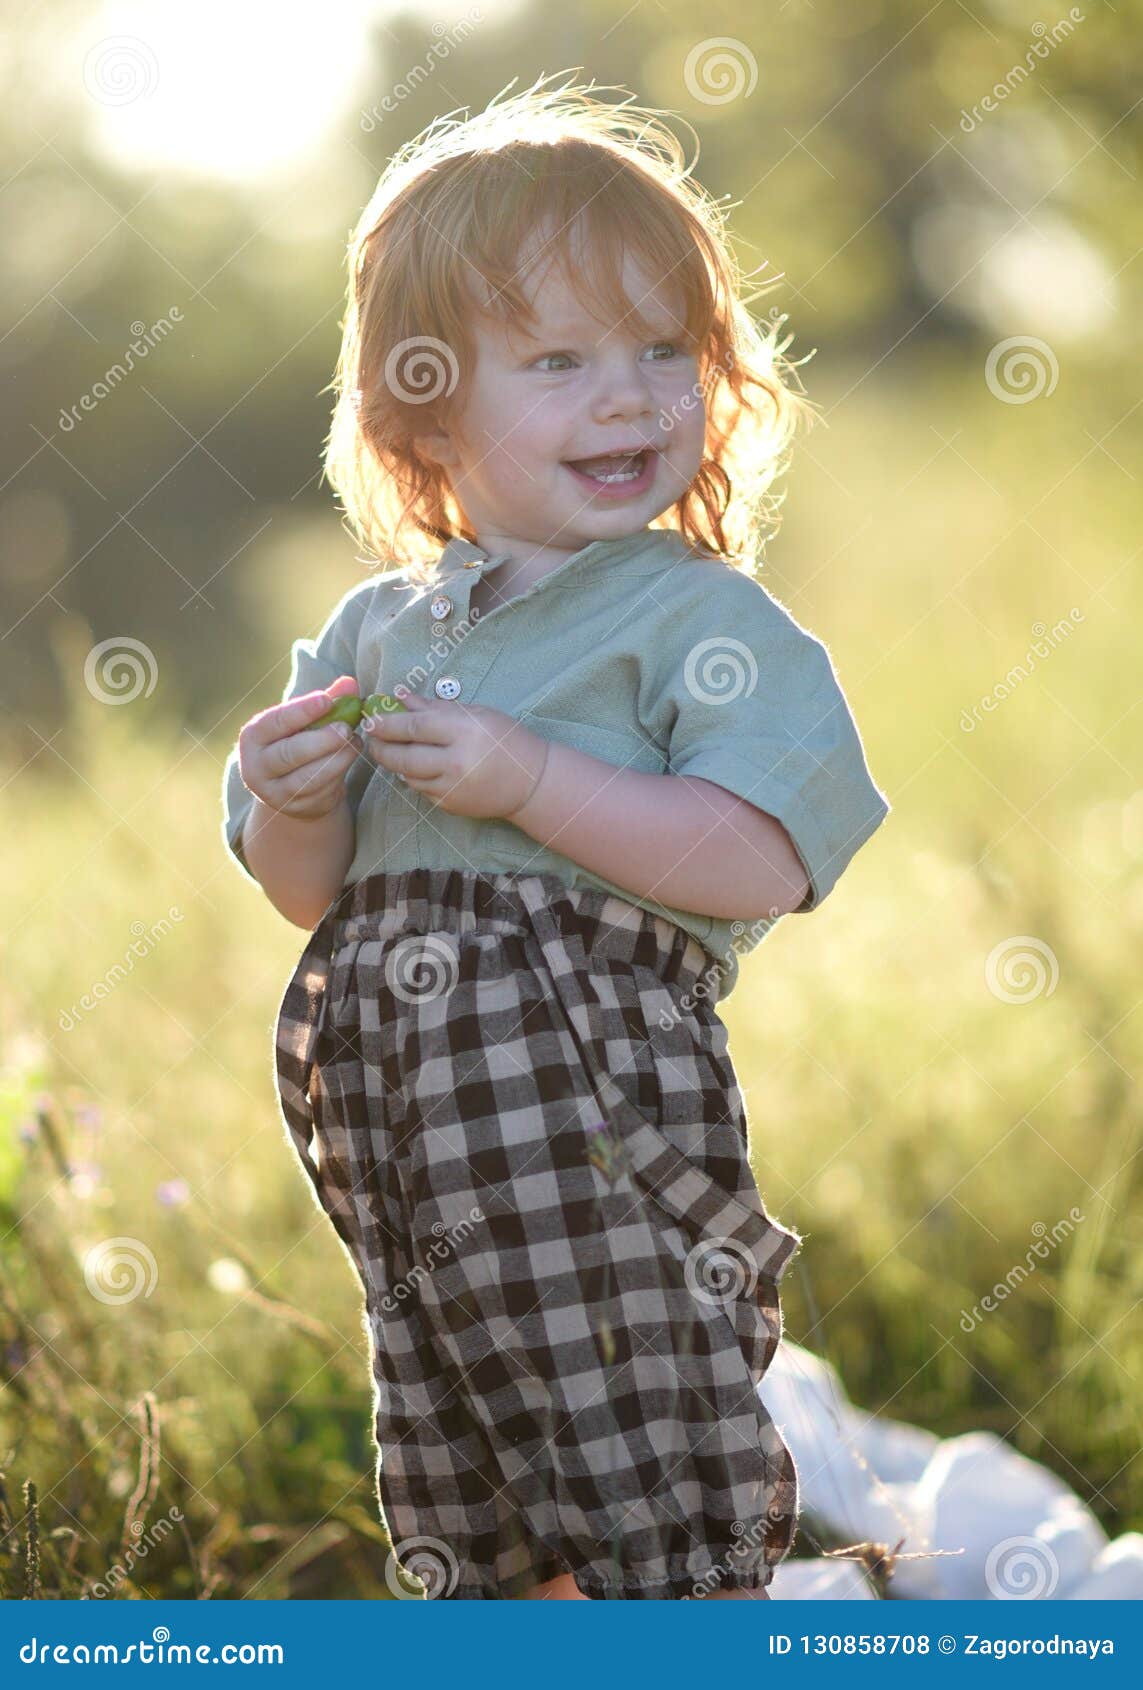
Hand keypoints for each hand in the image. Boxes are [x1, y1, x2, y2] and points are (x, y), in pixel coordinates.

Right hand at [237, 676, 362, 821]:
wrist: (291, 786)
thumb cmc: (297, 741)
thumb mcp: (304, 721)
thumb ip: (326, 700)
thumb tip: (350, 683)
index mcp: (252, 737)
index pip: (274, 722)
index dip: (300, 711)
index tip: (326, 700)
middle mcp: (256, 767)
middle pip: (290, 753)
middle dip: (322, 739)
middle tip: (346, 727)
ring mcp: (275, 792)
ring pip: (309, 777)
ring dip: (337, 757)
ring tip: (355, 740)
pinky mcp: (296, 808)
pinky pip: (322, 790)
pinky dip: (341, 771)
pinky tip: (351, 755)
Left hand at [362, 689, 548, 819]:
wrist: (531, 782)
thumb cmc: (505, 739)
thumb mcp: (476, 714)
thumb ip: (435, 707)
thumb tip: (399, 696)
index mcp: (465, 732)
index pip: (415, 727)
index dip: (388, 723)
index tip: (370, 719)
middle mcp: (457, 762)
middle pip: (405, 755)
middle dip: (382, 747)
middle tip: (370, 738)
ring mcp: (453, 787)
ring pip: (409, 775)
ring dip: (394, 763)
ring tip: (388, 750)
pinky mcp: (451, 805)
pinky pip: (421, 789)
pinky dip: (412, 777)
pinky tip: (413, 767)